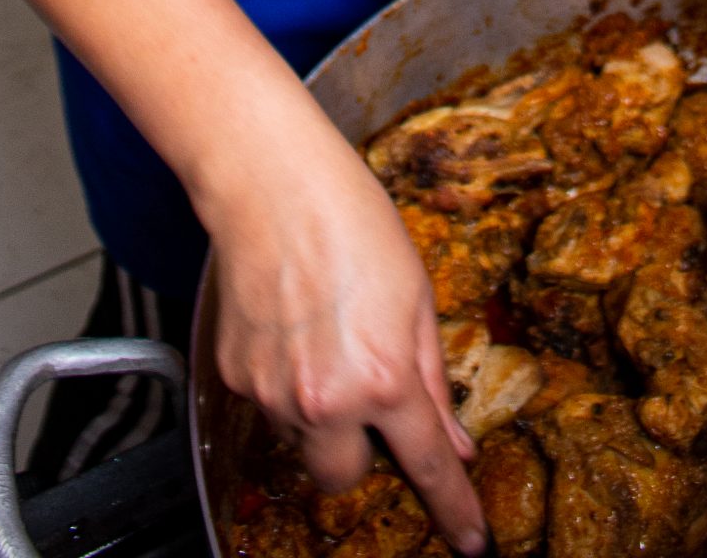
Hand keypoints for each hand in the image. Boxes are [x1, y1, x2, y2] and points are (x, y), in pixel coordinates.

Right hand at [196, 88, 483, 553]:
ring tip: (322, 339)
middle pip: (345, 477)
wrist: (271, 183)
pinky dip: (284, 384)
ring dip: (319, 414)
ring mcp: (275, 393)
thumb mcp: (416, 295)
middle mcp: (327, 398)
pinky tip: (291, 329)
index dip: (453, 509)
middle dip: (361, 450)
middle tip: (366, 394)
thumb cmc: (351, 221)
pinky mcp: (237, 377)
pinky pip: (270, 406)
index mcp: (385, 375)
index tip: (470, 541)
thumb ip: (434, 376)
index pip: (426, 465)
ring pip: (303, 442)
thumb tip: (453, 438)